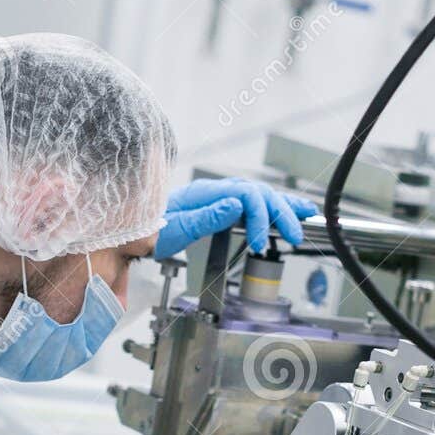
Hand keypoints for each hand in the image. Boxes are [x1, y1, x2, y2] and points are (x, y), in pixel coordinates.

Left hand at [155, 177, 318, 259]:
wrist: (129, 233)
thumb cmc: (147, 233)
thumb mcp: (173, 229)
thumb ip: (205, 217)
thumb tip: (235, 204)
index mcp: (204, 194)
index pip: (244, 196)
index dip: (259, 217)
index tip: (261, 243)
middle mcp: (213, 191)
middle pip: (257, 193)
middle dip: (279, 214)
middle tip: (293, 236)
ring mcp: (217, 197)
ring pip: (258, 194)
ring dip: (282, 207)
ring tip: (305, 217)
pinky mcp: (219, 206)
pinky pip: (251, 202)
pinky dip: (272, 207)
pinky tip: (286, 211)